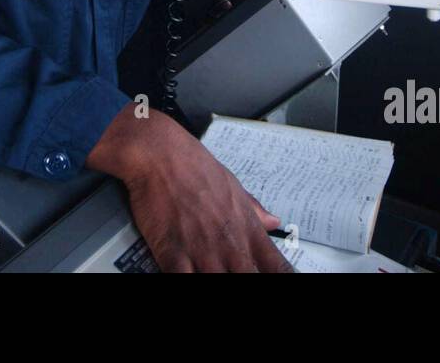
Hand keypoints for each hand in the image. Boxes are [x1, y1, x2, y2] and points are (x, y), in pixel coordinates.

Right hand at [89, 108, 291, 271]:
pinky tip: (185, 274)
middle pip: (249, 278)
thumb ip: (254, 210)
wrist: (159, 155)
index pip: (278, 268)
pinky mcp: (173, 255)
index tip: (275, 277)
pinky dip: (184, 281)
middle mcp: (231, 246)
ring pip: (217, 283)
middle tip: (233, 268)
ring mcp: (204, 253)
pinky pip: (183, 281)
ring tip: (208, 270)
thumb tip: (274, 221)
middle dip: (244, 276)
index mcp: (248, 230)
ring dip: (214, 279)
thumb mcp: (233, 186)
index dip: (280, 276)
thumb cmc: (195, 166)